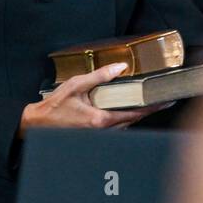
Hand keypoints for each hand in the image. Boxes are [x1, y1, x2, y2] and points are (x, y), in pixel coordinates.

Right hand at [18, 63, 162, 135]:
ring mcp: (98, 135)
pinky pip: (115, 128)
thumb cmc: (55, 105)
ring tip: (147, 102)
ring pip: (124, 126)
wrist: (38, 123)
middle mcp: (102, 130)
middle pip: (132, 121)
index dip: (151, 108)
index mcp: (100, 119)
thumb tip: (120, 67)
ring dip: (135, 115)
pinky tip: (125, 109)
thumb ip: (100, 76)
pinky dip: (123, 119)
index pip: (133, 114)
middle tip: (161, 100)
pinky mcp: (94, 135)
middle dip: (146, 111)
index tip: (164, 102)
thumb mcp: (77, 85)